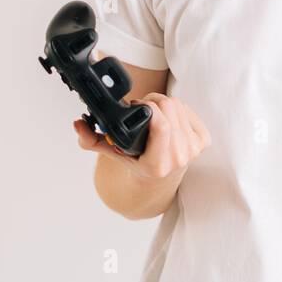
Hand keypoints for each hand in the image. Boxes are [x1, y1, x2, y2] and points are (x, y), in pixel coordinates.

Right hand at [73, 92, 211, 178]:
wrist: (158, 180)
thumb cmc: (135, 163)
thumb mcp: (111, 153)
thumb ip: (90, 139)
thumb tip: (78, 124)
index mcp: (156, 164)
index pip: (161, 126)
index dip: (147, 107)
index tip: (135, 107)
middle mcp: (178, 158)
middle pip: (169, 107)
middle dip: (152, 101)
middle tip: (140, 108)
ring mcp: (192, 150)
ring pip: (178, 105)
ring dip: (162, 103)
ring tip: (151, 113)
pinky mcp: (202, 141)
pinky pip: (189, 110)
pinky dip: (176, 108)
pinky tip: (167, 118)